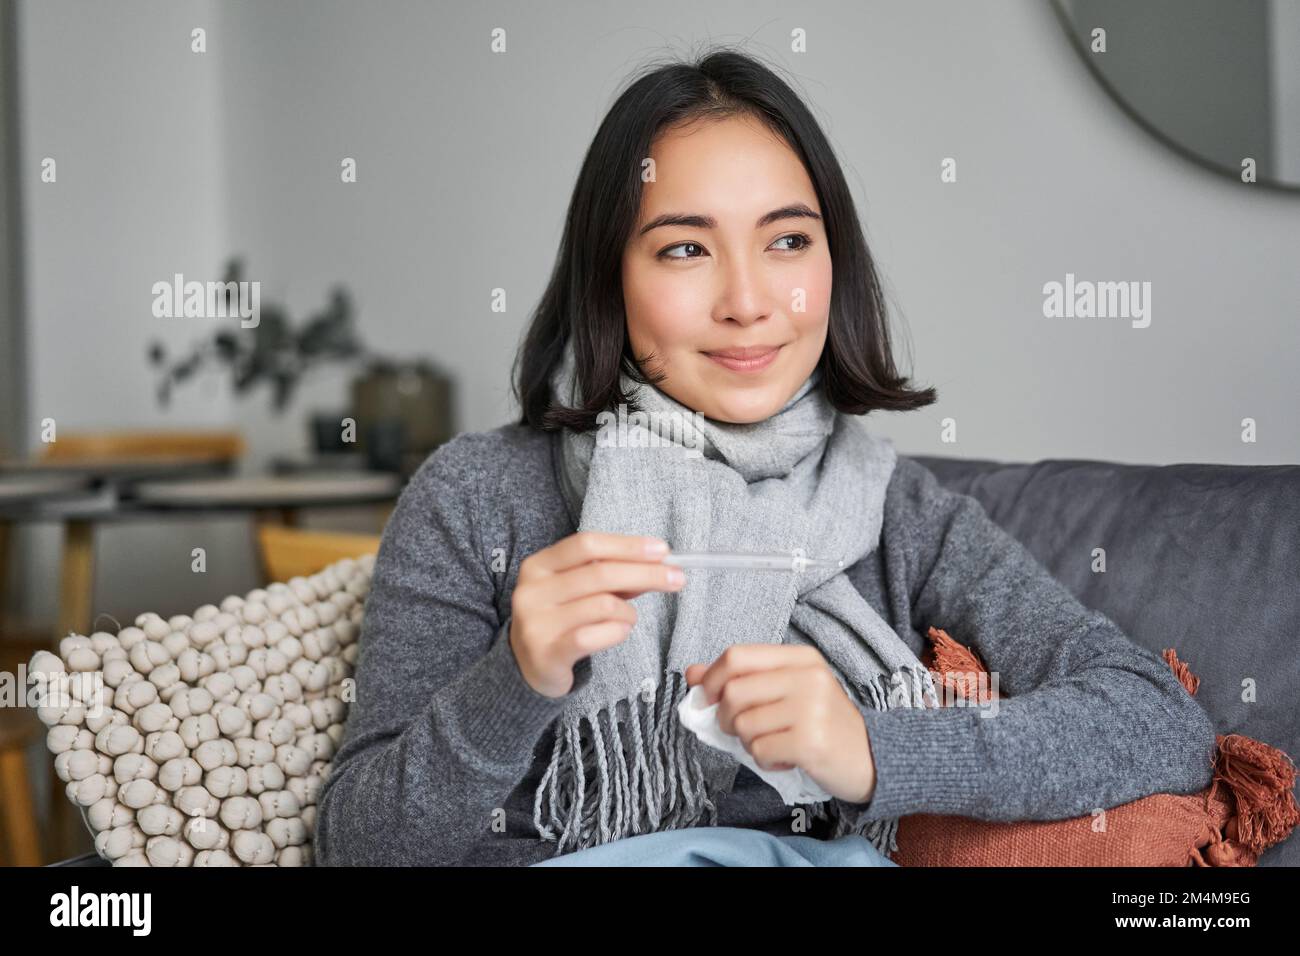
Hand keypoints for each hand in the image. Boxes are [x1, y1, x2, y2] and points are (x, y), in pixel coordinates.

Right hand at [508, 531, 685, 697]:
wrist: (527, 666)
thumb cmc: (562, 619)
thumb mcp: (579, 590)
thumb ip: (611, 575)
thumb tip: (658, 562)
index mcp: (539, 565)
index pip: (587, 544)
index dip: (627, 545)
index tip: (662, 549)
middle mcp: (532, 591)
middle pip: (601, 572)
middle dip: (646, 573)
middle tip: (677, 578)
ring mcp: (537, 623)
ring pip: (604, 605)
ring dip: (629, 612)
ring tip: (629, 618)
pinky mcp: (547, 652)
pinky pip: (596, 635)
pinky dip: (618, 632)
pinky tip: (620, 631)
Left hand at [684, 644, 876, 803]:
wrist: (872, 758)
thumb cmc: (822, 723)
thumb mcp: (787, 691)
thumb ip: (741, 678)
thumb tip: (692, 672)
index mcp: (801, 658)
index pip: (737, 656)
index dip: (712, 678)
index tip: (707, 698)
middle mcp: (807, 677)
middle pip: (734, 692)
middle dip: (725, 718)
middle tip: (742, 730)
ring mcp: (811, 709)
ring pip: (742, 725)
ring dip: (748, 742)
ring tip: (773, 743)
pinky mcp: (810, 742)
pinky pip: (758, 751)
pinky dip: (763, 761)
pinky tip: (784, 759)